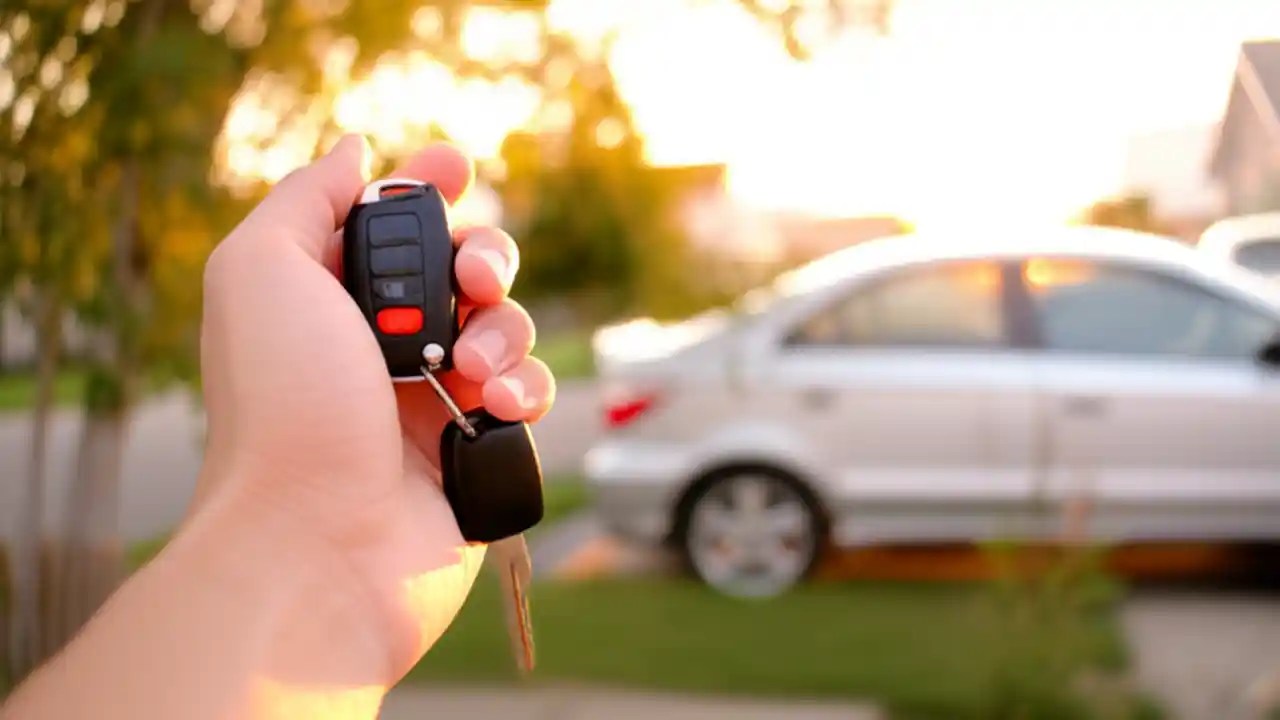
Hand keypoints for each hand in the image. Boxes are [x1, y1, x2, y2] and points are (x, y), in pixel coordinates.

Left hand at [195, 136, 554, 679]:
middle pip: (462, 266)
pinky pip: (526, 391)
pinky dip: (525, 387)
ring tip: (473, 368)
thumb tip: (355, 153)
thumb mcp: (261, 271)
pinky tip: (498, 404)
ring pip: (505, 327)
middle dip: (482, 258)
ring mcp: (430, 399)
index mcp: (326, 299)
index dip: (426, 185)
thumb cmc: (284, 406)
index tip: (455, 166)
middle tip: (474, 282)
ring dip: (505, 330)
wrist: (321, 539)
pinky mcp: (474, 446)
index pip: (389, 222)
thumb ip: (307, 199)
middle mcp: (379, 345)